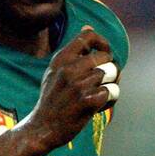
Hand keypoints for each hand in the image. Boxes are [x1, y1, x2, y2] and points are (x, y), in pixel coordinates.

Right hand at [27, 26, 119, 151]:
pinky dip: (110, 100)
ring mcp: (78, 85)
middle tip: (105, 81)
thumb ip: (72, 51)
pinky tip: (99, 106)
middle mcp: (70, 68)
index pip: (89, 36)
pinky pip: (112, 92)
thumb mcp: (54, 71)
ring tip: (100, 95)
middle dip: (110, 69)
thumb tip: (88, 27)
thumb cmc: (51, 100)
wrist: (42, 128)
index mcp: (61, 58)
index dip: (102, 43)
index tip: (105, 54)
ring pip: (111, 75)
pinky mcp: (87, 101)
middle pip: (106, 57)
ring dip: (111, 85)